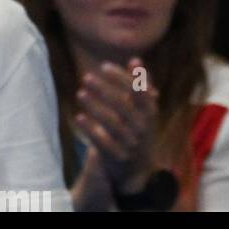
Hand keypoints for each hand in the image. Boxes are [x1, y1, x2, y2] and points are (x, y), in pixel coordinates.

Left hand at [74, 59, 158, 193]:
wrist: (139, 168)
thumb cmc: (140, 128)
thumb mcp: (147, 108)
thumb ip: (141, 85)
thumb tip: (135, 59)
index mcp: (150, 110)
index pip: (137, 89)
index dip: (121, 76)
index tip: (104, 66)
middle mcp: (142, 125)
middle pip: (122, 104)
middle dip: (104, 89)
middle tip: (87, 77)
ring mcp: (130, 141)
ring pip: (111, 122)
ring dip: (94, 106)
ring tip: (80, 93)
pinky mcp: (116, 155)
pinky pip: (101, 141)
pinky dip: (90, 129)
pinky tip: (78, 117)